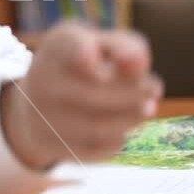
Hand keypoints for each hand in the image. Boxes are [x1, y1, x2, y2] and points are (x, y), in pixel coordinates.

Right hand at [0, 21, 162, 170]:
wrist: (38, 101)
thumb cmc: (84, 65)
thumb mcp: (102, 45)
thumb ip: (127, 48)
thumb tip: (140, 65)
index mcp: (58, 46)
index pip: (70, 48)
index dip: (84, 53)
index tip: (93, 57)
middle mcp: (43, 79)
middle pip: (95, 93)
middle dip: (134, 93)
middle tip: (155, 88)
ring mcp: (42, 115)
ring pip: (97, 127)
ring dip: (131, 119)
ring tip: (146, 109)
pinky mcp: (49, 143)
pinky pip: (93, 149)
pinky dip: (116, 140)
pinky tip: (120, 130)